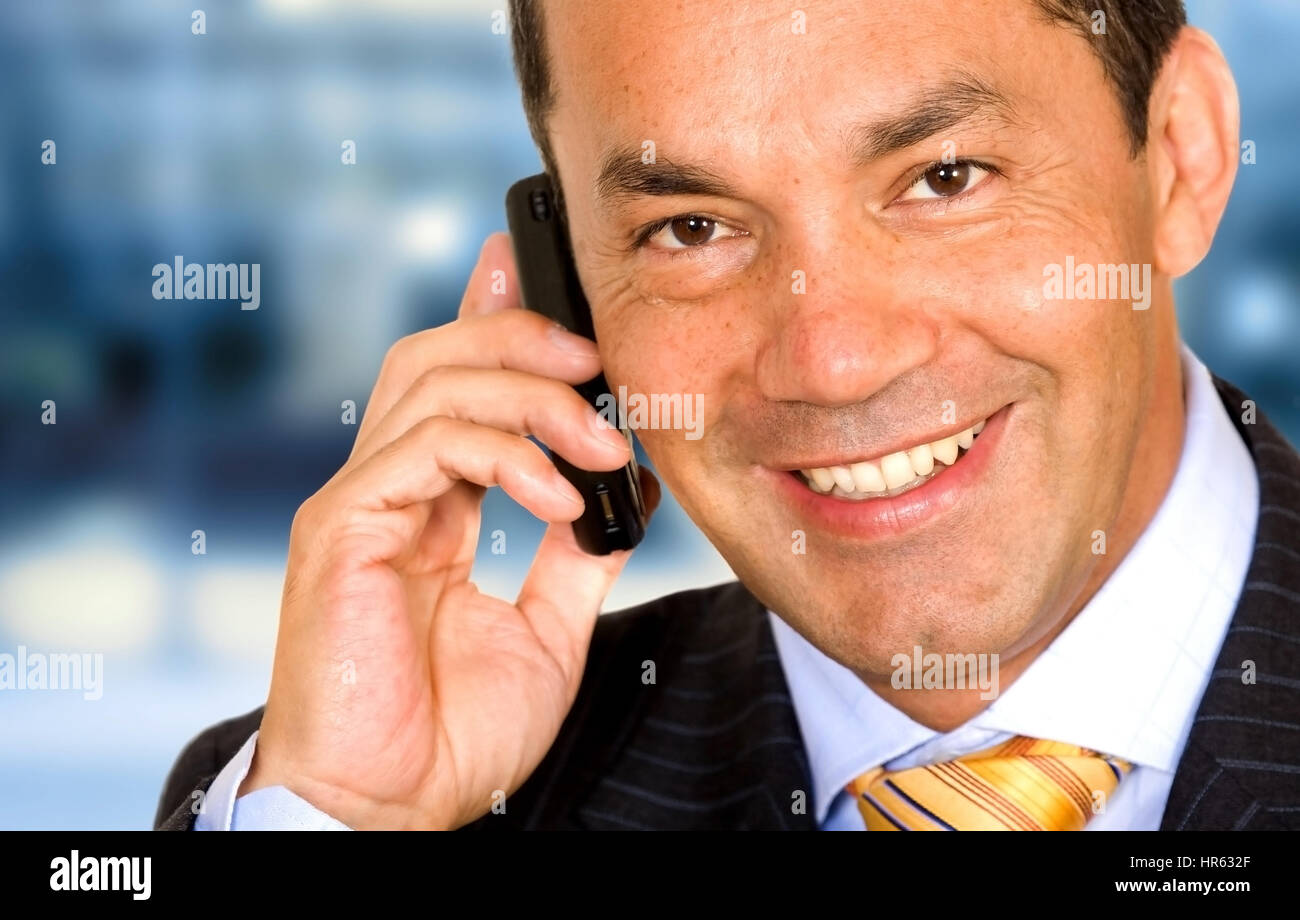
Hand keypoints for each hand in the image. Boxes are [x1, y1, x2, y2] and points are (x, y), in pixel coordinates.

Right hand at [240, 232, 659, 828]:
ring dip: (531, 398)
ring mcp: (360, 502)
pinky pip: (422, 448)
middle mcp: (389, 488)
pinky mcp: (342, 528)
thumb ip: (576, 554)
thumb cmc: (454, 728)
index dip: (491, 314)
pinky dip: (502, 456)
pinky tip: (555, 499)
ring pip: (432, 384)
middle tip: (598, 363)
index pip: (456, 383)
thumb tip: (623, 496)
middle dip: (523, 339)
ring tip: (600, 447)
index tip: (538, 269)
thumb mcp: (548, 627)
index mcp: (429, 504)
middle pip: (439, 357)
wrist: (395, 805)